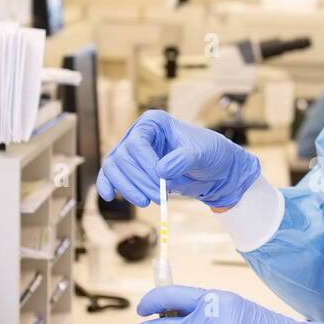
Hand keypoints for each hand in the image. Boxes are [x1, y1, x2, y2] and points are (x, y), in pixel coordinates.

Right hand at [96, 111, 260, 208]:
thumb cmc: (210, 154)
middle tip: (159, 198)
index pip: (137, 143)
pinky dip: (108, 185)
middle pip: (123, 157)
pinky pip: (111, 175)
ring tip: (148, 202)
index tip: (163, 183)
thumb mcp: (203, 154)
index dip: (146, 165)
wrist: (215, 169)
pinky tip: (109, 196)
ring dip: (127, 188)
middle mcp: (139, 133)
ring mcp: (133, 152)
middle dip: (139, 181)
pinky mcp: (131, 169)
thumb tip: (162, 170)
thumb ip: (184, 159)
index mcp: (154, 122)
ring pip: (114, 168)